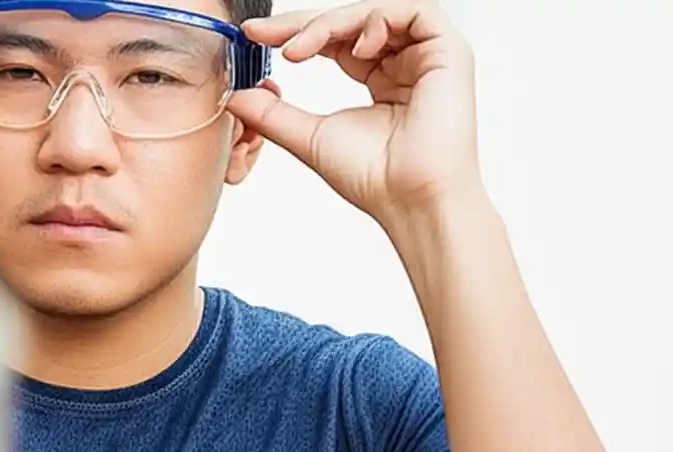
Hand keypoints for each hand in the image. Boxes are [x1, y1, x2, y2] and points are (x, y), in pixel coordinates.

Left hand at [229, 0, 481, 228]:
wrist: (408, 198)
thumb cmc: (373, 177)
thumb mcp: (307, 135)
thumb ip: (272, 113)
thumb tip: (235, 96)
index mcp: (378, 79)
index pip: (334, 40)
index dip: (295, 32)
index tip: (255, 35)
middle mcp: (403, 63)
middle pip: (351, 20)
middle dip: (303, 23)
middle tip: (265, 34)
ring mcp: (427, 56)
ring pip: (376, 11)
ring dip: (332, 23)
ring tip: (300, 50)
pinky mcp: (449, 52)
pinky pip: (416, 11)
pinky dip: (378, 21)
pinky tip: (356, 48)